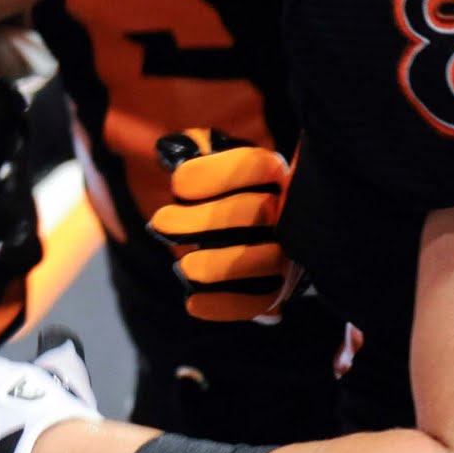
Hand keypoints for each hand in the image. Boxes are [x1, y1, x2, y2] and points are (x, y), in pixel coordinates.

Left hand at [147, 128, 304, 322]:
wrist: (261, 226)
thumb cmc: (227, 186)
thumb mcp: (215, 157)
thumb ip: (195, 146)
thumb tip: (167, 150)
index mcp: (273, 171)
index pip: (252, 165)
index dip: (213, 175)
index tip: (178, 184)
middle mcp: (290, 208)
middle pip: (254, 213)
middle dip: (202, 221)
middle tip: (161, 224)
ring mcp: (291, 250)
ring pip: (265, 259)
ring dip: (219, 266)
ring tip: (183, 266)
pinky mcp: (283, 287)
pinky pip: (262, 301)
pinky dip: (227, 305)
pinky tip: (192, 303)